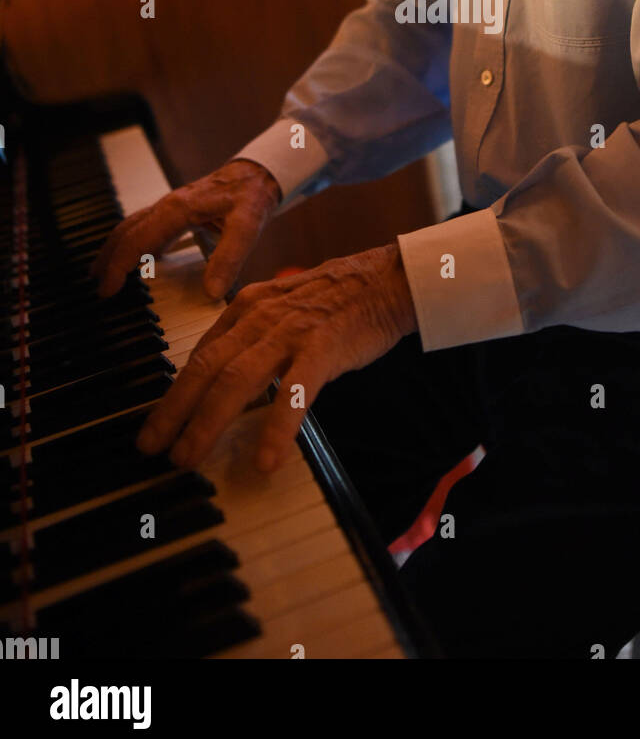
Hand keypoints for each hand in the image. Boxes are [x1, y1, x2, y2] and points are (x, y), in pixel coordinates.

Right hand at [91, 158, 281, 300]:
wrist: (259, 173)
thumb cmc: (252, 196)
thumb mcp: (248, 227)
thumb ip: (229, 259)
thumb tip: (212, 292)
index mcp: (177, 210)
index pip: (136, 241)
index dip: (118, 267)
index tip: (106, 290)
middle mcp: (167, 206)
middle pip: (126, 233)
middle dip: (108, 260)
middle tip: (97, 288)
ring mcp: (170, 207)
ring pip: (131, 227)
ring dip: (115, 250)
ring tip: (104, 274)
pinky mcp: (177, 210)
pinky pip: (145, 227)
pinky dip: (132, 244)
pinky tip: (135, 260)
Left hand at [136, 243, 416, 471]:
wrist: (388, 279)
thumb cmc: (338, 298)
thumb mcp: (282, 307)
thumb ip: (251, 336)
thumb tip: (220, 374)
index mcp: (247, 307)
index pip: (200, 355)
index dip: (173, 394)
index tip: (155, 427)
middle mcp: (260, 317)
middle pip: (205, 369)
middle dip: (173, 412)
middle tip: (152, 449)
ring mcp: (291, 332)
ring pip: (236, 381)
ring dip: (206, 423)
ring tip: (189, 457)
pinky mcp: (323, 348)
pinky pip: (294, 393)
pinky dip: (276, 427)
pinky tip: (265, 459)